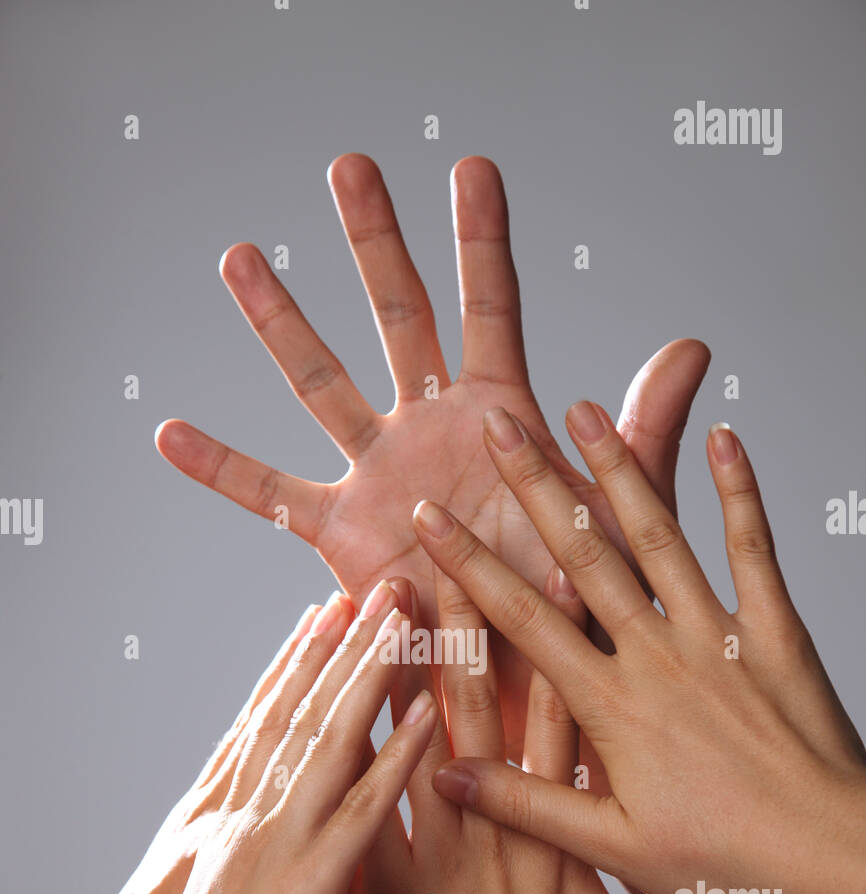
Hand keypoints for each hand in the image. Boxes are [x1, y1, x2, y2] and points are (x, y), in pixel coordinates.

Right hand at [126, 582, 436, 893]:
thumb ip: (265, 865)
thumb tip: (313, 857)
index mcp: (231, 816)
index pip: (270, 721)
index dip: (300, 664)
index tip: (326, 613)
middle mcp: (253, 812)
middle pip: (303, 710)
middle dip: (343, 643)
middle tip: (379, 582)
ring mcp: (279, 841)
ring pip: (332, 737)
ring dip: (371, 672)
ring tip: (408, 614)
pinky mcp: (308, 885)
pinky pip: (362, 811)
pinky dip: (394, 759)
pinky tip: (428, 715)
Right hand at [153, 153, 709, 751]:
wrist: (531, 682)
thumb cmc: (581, 601)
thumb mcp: (617, 511)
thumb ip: (639, 431)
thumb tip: (692, 343)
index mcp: (503, 418)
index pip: (492, 311)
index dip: (483, 243)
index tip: (473, 169)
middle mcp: (434, 430)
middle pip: (398, 319)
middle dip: (376, 244)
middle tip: (350, 166)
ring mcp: (380, 476)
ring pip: (323, 383)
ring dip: (282, 322)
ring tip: (241, 257)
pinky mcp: (343, 536)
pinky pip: (272, 496)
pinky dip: (222, 471)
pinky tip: (169, 434)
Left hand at [364, 571, 685, 893]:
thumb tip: (701, 881)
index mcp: (573, 833)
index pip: (568, 716)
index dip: (566, 645)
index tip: (560, 576)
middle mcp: (510, 827)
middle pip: (492, 704)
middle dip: (479, 618)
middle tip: (463, 546)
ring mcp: (449, 853)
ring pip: (423, 737)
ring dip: (406, 662)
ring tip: (392, 593)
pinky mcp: (396, 890)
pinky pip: (365, 805)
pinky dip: (347, 750)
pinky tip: (326, 696)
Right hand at [413, 409, 865, 893]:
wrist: (835, 856)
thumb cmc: (729, 863)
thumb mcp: (613, 847)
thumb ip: (526, 805)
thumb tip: (443, 775)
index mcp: (612, 707)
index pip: (523, 622)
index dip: (471, 565)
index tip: (429, 516)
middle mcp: (658, 657)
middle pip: (584, 558)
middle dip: (535, 488)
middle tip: (499, 427)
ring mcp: (718, 638)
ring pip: (659, 540)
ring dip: (619, 472)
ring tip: (584, 413)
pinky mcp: (775, 634)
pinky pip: (754, 551)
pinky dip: (740, 494)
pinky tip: (724, 439)